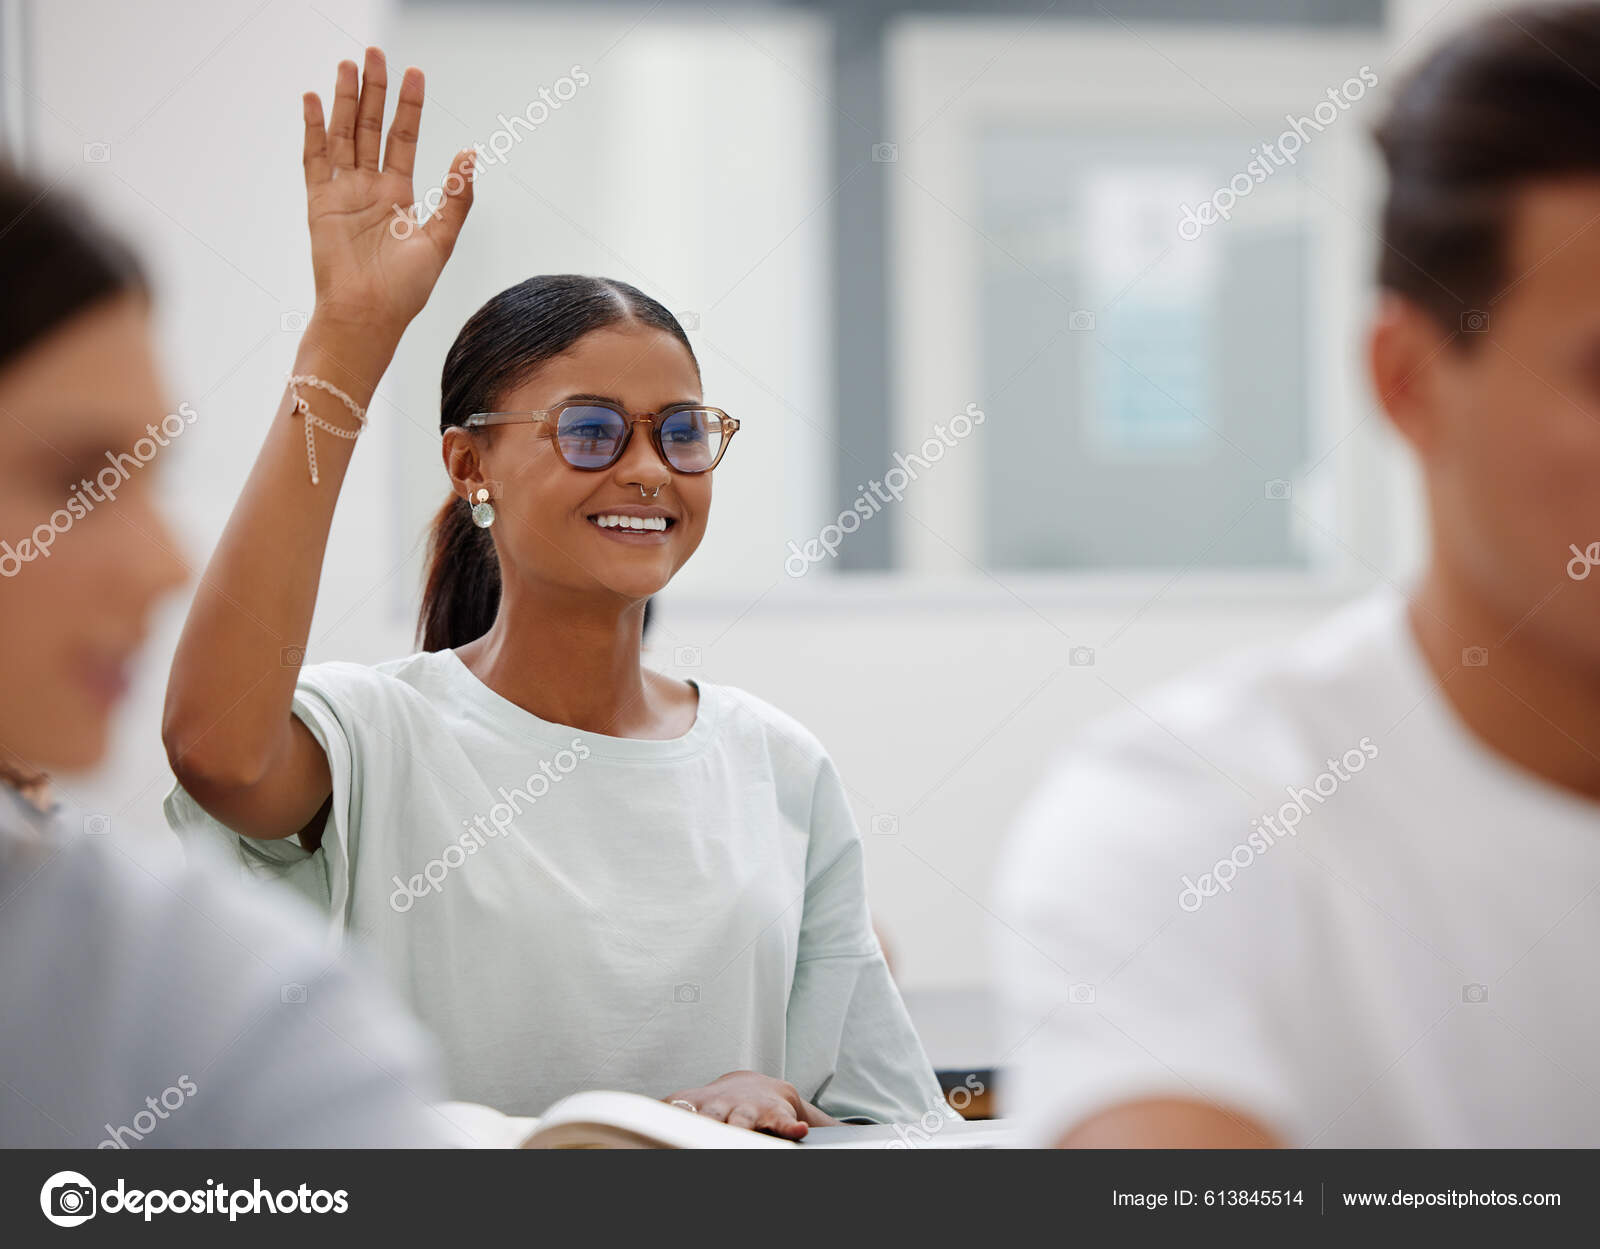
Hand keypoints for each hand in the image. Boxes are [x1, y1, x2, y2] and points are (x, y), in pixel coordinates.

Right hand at [300, 47, 474, 348]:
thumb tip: (471, 155)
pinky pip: (314, 159)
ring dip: (345, 100)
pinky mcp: (319, 203)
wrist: (368, 315)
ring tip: (348, 65)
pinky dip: (312, 129)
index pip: (403, 138)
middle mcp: (369, 188)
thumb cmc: (405, 290)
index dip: (408, 106)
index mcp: (398, 195)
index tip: (415, 73)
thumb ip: (456, 197)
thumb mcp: (440, 239)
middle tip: (374, 53)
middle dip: (374, 91)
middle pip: (370, 127)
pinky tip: (312, 100)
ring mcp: (342, 193)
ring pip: (342, 135)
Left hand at [662, 1071, 838, 1139]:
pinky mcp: (775, 1113)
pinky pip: (784, 1121)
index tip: (659, 1136)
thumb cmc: (715, 1103)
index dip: (668, 1123)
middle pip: (711, 1116)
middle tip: (699, 1140)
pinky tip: (797, 1131)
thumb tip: (617, 1134)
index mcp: (694, 1104)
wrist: (757, 1085)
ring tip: (742, 1135)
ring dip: (742, 1126)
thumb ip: (661, 1115)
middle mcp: (720, 1105)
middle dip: (706, 1126)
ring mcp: (747, 1109)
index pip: (677, 1112)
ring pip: (744, 1119)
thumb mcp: (686, 1106)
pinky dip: (790, 1126)